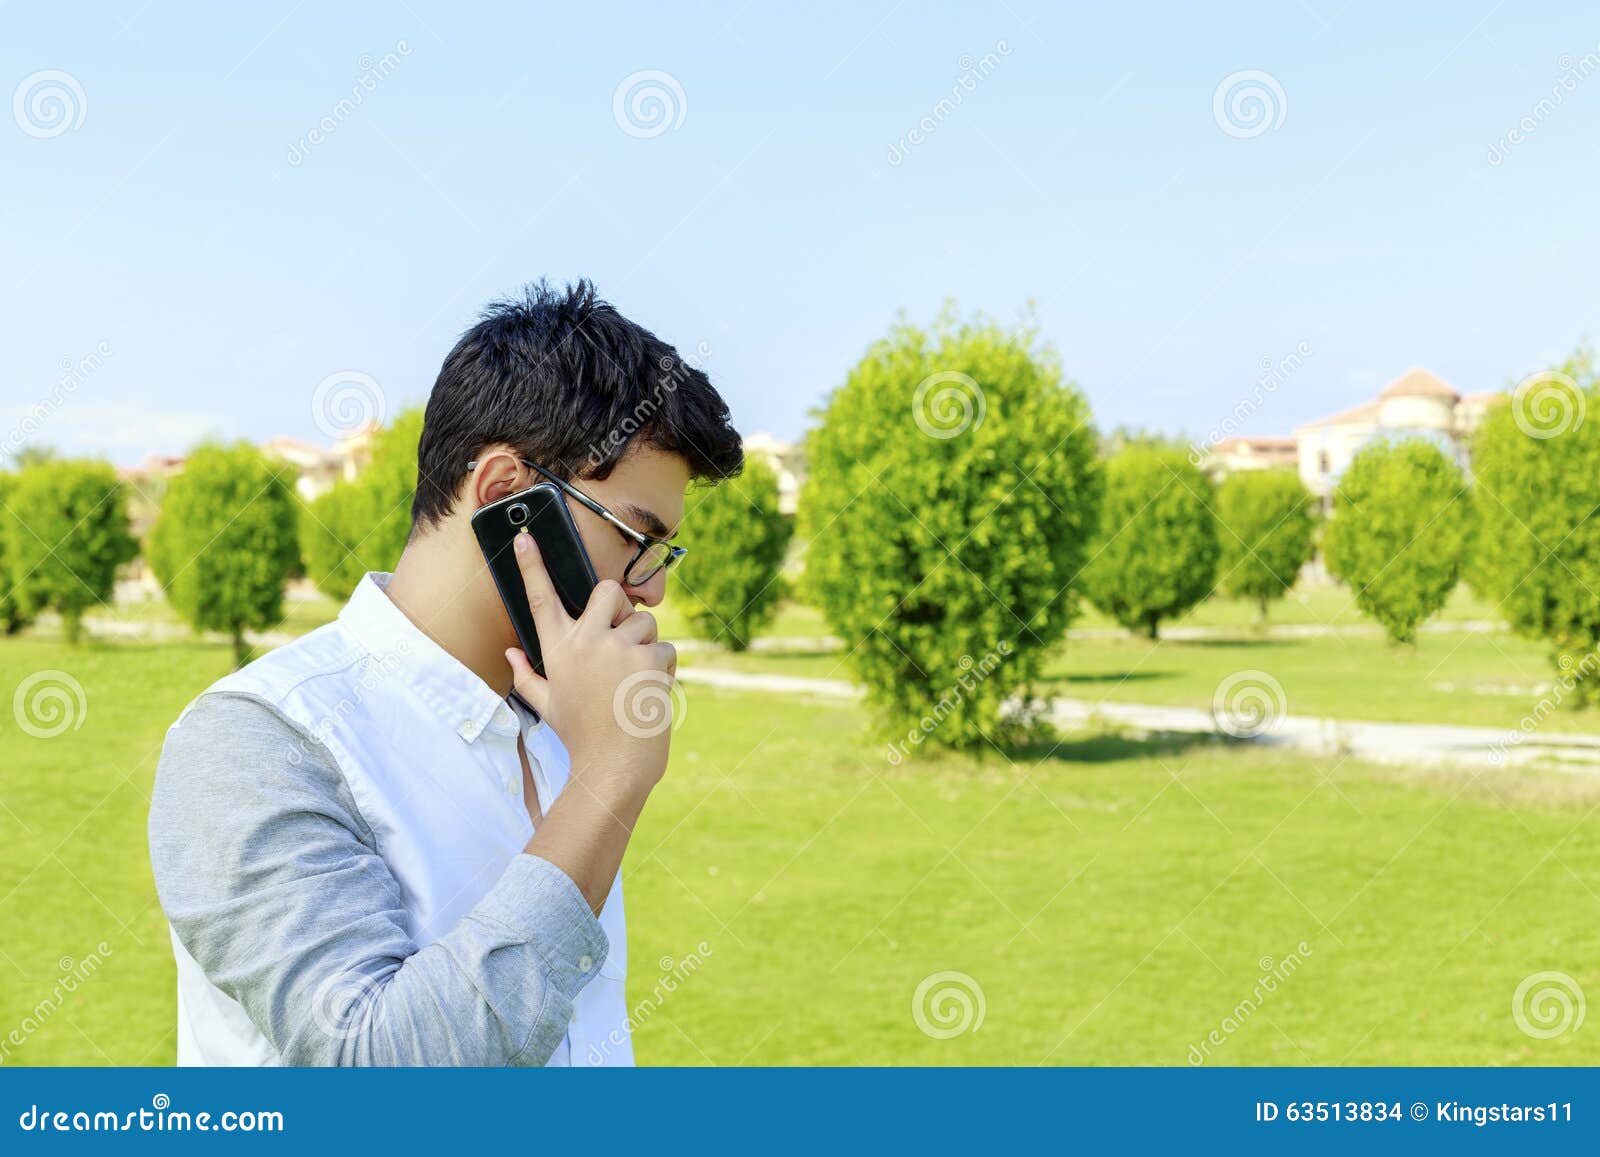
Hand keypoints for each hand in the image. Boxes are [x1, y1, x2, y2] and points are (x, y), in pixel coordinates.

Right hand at [503, 529, 677, 799]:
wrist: (613, 766)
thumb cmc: (580, 735)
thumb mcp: (547, 706)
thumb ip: (527, 676)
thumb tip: (510, 654)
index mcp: (557, 649)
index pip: (541, 598)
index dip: (532, 565)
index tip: (526, 535)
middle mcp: (585, 641)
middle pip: (608, 591)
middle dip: (619, 606)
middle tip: (621, 635)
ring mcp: (619, 648)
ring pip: (645, 621)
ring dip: (645, 644)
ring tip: (634, 680)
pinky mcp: (649, 658)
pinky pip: (665, 647)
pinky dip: (663, 668)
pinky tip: (649, 693)